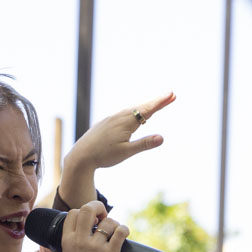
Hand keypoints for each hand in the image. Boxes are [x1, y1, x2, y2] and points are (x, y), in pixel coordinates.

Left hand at [58, 93, 174, 204]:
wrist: (80, 157)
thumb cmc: (103, 156)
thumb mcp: (126, 152)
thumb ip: (144, 144)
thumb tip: (162, 138)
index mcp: (125, 122)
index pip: (147, 110)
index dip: (161, 102)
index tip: (172, 95)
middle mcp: (118, 117)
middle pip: (142, 107)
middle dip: (157, 102)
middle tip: (171, 95)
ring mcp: (111, 119)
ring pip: (132, 110)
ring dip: (146, 106)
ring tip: (157, 104)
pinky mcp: (105, 123)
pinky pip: (123, 114)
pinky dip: (134, 111)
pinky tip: (134, 114)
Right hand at [59, 200, 127, 251]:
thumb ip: (76, 241)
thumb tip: (93, 228)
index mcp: (67, 241)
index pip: (73, 213)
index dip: (83, 211)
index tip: (91, 220)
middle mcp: (80, 241)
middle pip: (87, 209)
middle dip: (98, 207)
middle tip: (103, 217)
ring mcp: (96, 247)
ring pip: (108, 222)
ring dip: (114, 223)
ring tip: (114, 232)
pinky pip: (120, 231)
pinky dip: (124, 229)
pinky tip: (124, 233)